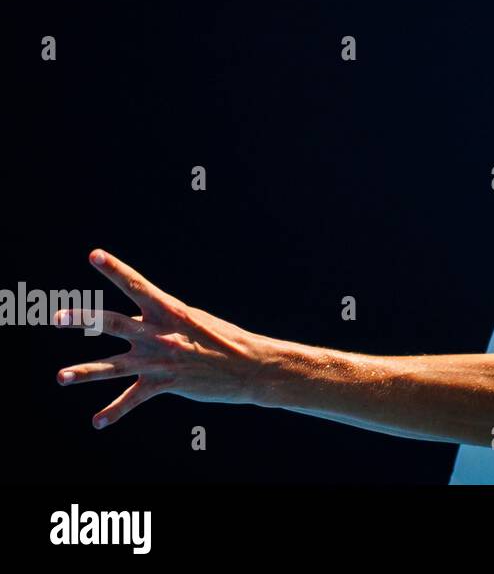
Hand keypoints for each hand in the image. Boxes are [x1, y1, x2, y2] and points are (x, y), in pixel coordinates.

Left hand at [55, 249, 266, 428]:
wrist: (251, 366)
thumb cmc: (224, 340)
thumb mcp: (193, 320)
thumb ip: (161, 320)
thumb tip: (135, 320)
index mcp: (171, 311)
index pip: (137, 285)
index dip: (114, 269)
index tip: (94, 255)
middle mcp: (161, 333)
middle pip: (115, 323)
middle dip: (84, 320)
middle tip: (57, 316)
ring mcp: (162, 360)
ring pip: (114, 366)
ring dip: (84, 372)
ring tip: (60, 377)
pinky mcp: (166, 384)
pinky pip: (133, 399)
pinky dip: (114, 411)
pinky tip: (97, 422)